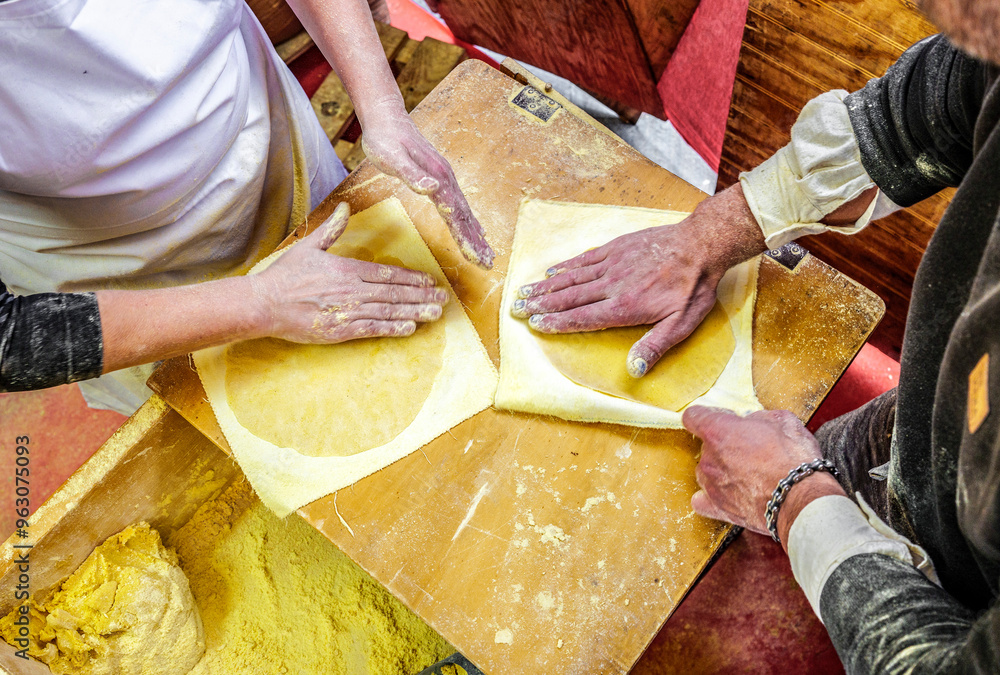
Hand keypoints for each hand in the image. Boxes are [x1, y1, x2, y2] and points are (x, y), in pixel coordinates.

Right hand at [252, 202, 449, 342]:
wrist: (264, 303)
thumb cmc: (285, 275)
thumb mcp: (310, 246)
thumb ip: (332, 229)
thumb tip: (346, 208)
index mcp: (347, 269)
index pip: (387, 274)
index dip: (412, 278)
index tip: (430, 281)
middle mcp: (351, 290)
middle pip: (394, 293)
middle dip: (421, 296)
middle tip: (443, 299)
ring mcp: (346, 311)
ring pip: (388, 311)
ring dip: (414, 312)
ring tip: (435, 314)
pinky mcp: (339, 330)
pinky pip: (371, 329)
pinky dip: (391, 328)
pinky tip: (409, 328)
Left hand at [361, 102, 494, 268]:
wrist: (385, 116)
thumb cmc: (384, 139)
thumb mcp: (392, 157)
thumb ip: (413, 174)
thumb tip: (433, 188)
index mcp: (437, 178)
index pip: (455, 215)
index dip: (466, 238)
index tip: (476, 258)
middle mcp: (446, 180)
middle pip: (465, 217)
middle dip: (476, 242)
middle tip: (489, 263)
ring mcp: (445, 179)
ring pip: (465, 212)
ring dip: (476, 234)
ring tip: (487, 253)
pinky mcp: (440, 178)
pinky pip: (459, 205)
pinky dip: (469, 221)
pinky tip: (474, 229)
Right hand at [511, 184, 766, 376]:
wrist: (701, 244)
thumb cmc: (694, 287)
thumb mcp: (682, 324)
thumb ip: (655, 346)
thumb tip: (633, 370)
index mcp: (626, 307)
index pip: (583, 317)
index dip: (557, 322)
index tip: (535, 325)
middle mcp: (613, 284)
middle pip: (569, 297)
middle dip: (541, 304)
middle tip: (516, 309)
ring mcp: (612, 263)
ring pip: (572, 277)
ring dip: (546, 286)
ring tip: (523, 292)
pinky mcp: (616, 248)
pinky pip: (585, 259)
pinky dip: (565, 266)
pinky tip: (551, 271)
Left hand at [682, 406, 844, 541]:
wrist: (801, 499)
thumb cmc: (793, 460)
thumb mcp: (782, 421)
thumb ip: (758, 418)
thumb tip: (752, 422)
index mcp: (719, 431)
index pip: (694, 416)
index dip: (707, 415)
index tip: (721, 419)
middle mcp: (708, 458)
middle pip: (706, 446)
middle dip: (725, 445)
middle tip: (750, 450)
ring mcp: (710, 484)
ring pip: (707, 471)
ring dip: (722, 470)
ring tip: (749, 475)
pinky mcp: (717, 508)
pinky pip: (702, 500)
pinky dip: (711, 497)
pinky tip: (727, 494)